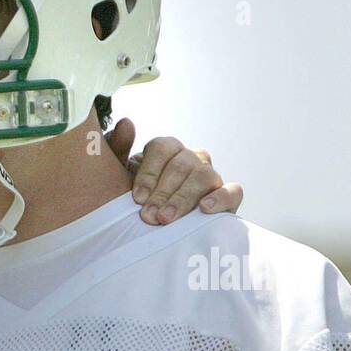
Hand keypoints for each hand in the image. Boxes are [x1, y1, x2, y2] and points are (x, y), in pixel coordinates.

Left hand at [106, 117, 242, 222]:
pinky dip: (220, 198)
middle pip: (181, 165)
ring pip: (203, 176)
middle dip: (162, 193)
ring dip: (182, 199)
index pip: (161, 148)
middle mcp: (191, 158)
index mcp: (167, 150)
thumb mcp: (120, 177)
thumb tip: (125, 122)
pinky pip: (233, 191)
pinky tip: (204, 209)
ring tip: (166, 219)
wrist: (154, 227)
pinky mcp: (227, 197)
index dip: (149, 173)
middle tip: (148, 216)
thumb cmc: (137, 200)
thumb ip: (118, 150)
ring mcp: (211, 175)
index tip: (137, 198)